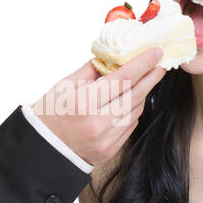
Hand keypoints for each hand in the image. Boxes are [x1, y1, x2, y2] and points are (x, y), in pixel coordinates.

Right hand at [31, 48, 166, 166]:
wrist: (43, 148)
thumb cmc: (50, 112)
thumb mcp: (65, 85)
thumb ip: (92, 70)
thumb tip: (115, 57)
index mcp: (83, 103)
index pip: (122, 79)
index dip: (142, 64)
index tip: (155, 52)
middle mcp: (97, 123)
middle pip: (134, 95)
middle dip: (150, 78)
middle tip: (160, 64)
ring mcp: (106, 140)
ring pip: (135, 111)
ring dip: (142, 94)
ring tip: (145, 81)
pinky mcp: (110, 150)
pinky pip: (130, 126)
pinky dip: (133, 111)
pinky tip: (130, 101)